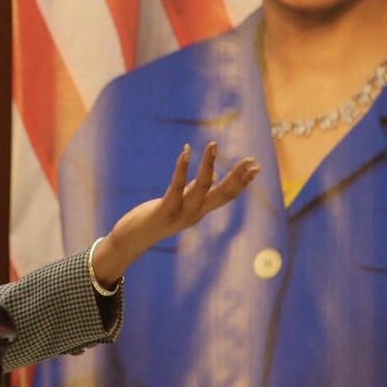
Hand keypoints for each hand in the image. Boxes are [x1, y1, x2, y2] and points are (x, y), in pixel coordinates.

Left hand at [91, 142, 259, 284]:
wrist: (131, 241)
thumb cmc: (153, 219)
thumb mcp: (178, 204)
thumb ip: (193, 191)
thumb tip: (211, 177)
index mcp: (199, 212)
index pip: (226, 196)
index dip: (242, 182)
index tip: (255, 167)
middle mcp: (194, 214)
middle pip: (221, 194)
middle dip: (237, 177)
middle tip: (251, 160)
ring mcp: (180, 214)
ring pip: (201, 188)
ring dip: (208, 165)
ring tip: (213, 145)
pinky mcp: (164, 211)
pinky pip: (176, 187)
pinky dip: (182, 168)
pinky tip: (186, 152)